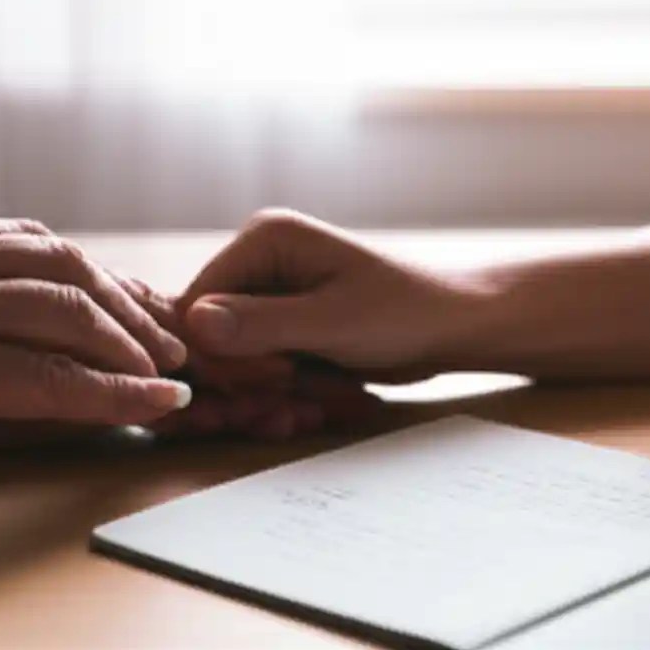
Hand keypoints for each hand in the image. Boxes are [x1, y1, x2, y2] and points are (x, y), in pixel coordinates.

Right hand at [0, 210, 190, 510]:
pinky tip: (150, 402)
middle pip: (60, 260)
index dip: (91, 274)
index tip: (132, 304)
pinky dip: (109, 392)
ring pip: (64, 307)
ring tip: (169, 371)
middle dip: (124, 299)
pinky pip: (48, 375)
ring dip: (129, 342)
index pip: (28, 240)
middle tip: (169, 336)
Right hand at [179, 209, 482, 381]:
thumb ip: (263, 324)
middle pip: (213, 338)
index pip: (197, 305)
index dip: (221, 356)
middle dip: (251, 381)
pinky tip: (317, 406)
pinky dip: (284, 395)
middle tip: (294, 408)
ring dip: (269, 395)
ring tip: (312, 410)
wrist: (454, 326)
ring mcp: (269, 294)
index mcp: (265, 239)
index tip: (272, 382)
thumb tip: (195, 324)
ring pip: (235, 360)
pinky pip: (260, 368)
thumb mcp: (334, 322)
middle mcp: (258, 261)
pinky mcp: (283, 324)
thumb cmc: (406, 312)